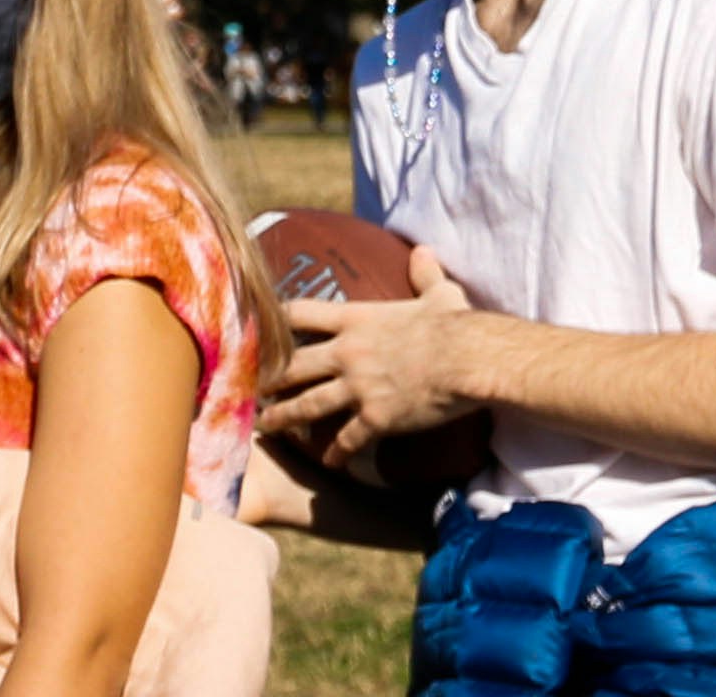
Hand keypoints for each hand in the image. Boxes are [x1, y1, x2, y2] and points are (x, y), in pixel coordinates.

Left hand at [269, 248, 486, 452]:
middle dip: (268, 376)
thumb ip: (425, 274)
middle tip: (247, 385)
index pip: (300, 314)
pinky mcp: (377, 417)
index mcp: (355, 319)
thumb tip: (426, 251)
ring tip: (264, 426)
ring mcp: (358, 386)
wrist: (469, 360)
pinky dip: (338, 453)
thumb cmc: (456, 325)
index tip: (256, 329)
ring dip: (285, 417)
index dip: (275, 320)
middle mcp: (347, 352)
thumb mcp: (439, 294)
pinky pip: (349, 438)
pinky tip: (330, 464)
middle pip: (293, 364)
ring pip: (309, 403)